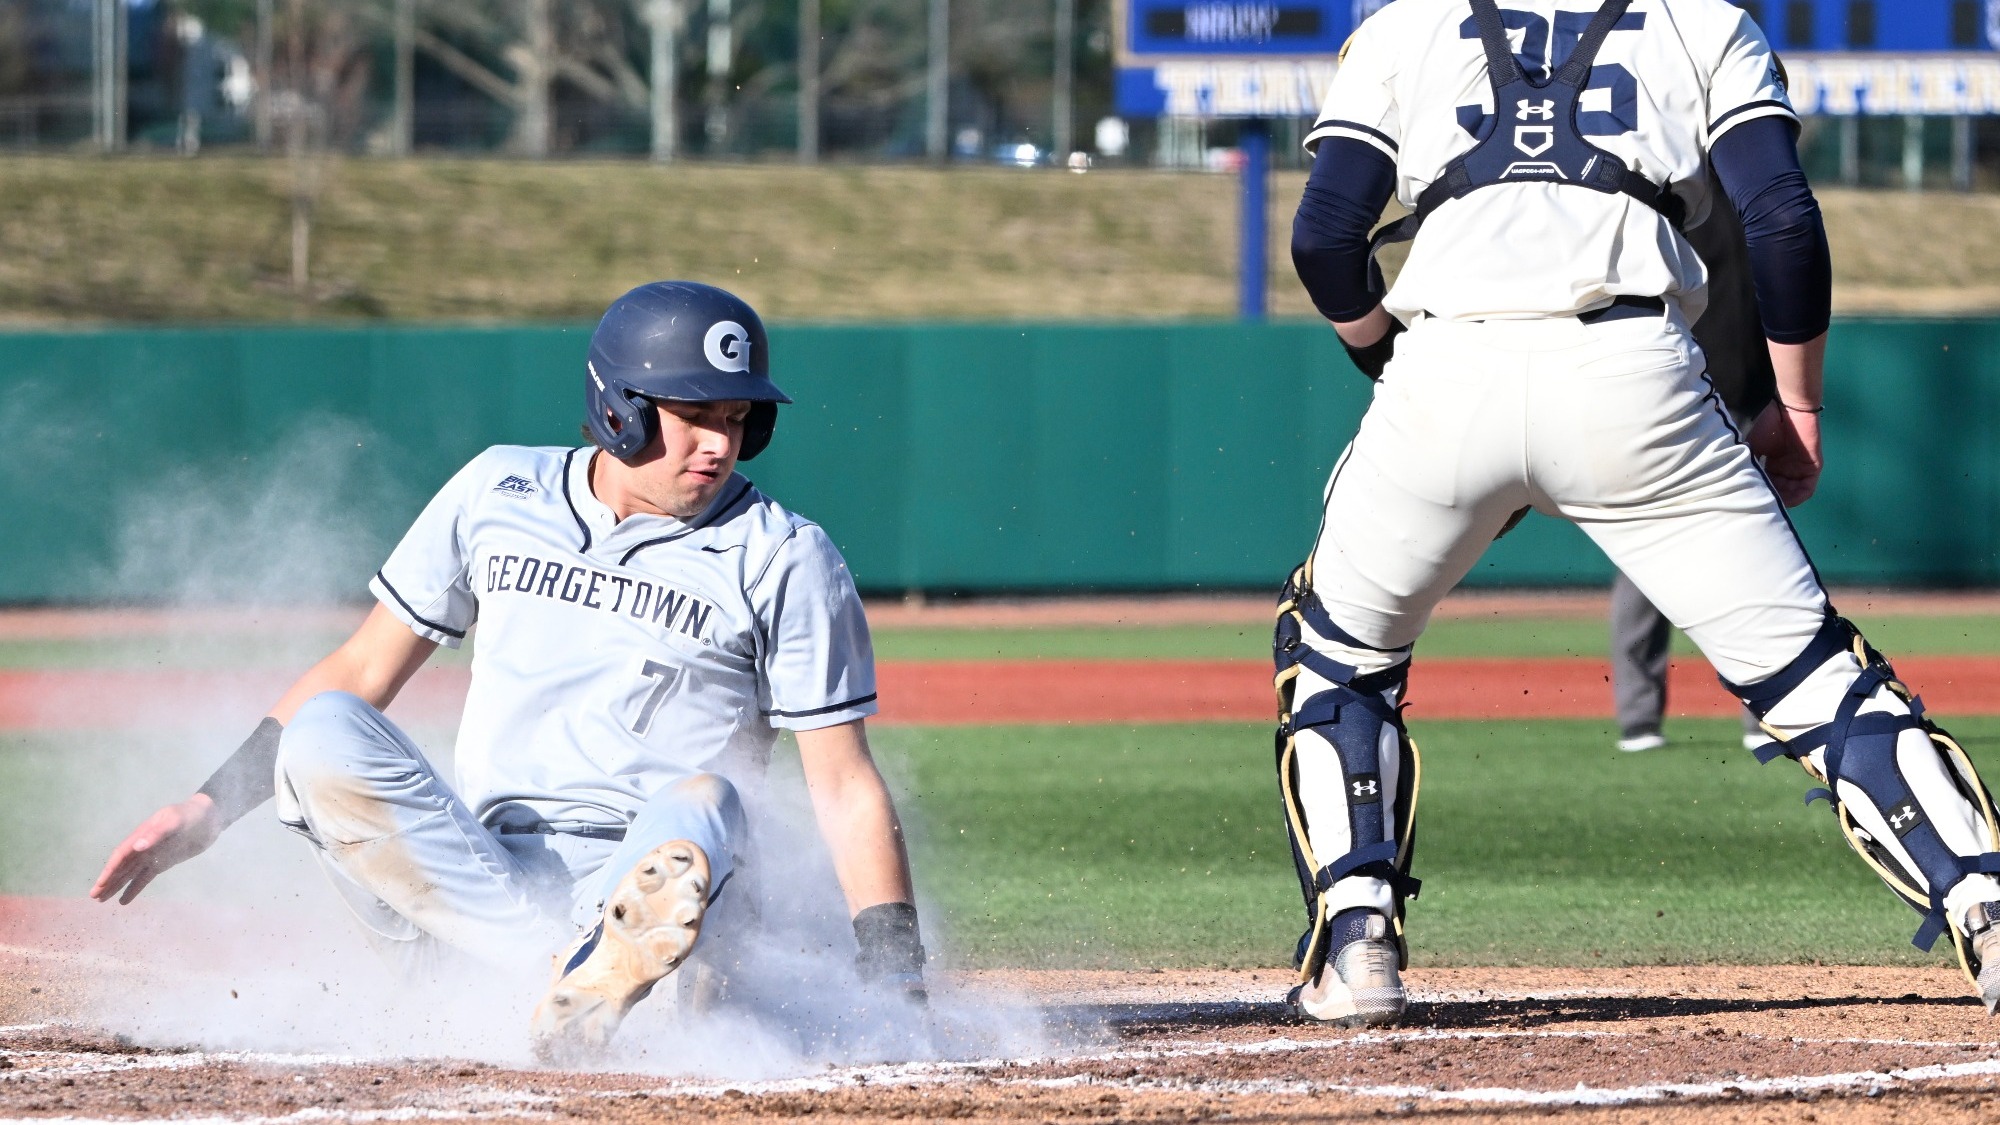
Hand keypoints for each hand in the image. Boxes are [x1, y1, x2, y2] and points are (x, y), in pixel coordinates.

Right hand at [89, 794, 222, 904]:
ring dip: (115, 886)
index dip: (110, 869)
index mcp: (141, 835)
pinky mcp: (161, 864)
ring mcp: (151, 856)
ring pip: (128, 874)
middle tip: (93, 896)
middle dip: (107, 881)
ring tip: (101, 900)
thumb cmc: (190, 815)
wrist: (209, 819)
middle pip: (121, 867)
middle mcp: (142, 847)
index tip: (100, 884)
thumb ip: (156, 833)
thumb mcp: (174, 820)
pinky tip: (124, 901)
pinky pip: (144, 878)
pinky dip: (134, 889)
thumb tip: (137, 847)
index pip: (121, 855)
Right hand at [1748, 400, 1822, 506]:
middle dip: (1771, 499)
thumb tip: (1739, 483)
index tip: (1750, 499)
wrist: (1788, 409)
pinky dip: (1797, 497)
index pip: (1768, 485)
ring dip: (1783, 501)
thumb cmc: (1769, 425)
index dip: (1760, 493)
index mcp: (1774, 464)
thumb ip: (1750, 465)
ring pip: (1793, 493)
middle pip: (1780, 491)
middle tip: (1760, 505)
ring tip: (1772, 504)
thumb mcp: (1752, 448)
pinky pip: (1807, 488)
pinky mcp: (1813, 467)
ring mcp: (1801, 469)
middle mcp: (1787, 468)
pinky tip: (1786, 501)